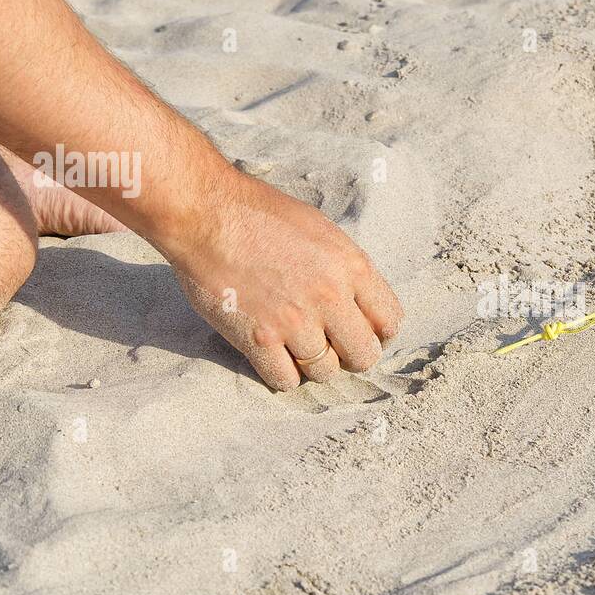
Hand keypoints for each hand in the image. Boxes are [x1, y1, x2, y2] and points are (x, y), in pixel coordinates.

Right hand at [163, 173, 402, 389]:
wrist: (206, 213)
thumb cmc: (260, 214)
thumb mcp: (321, 230)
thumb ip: (344, 268)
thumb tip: (358, 302)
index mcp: (351, 267)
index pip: (389, 320)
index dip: (378, 332)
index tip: (363, 332)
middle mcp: (330, 297)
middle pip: (363, 355)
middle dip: (350, 355)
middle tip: (332, 346)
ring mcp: (295, 321)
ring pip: (324, 372)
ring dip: (313, 365)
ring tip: (296, 346)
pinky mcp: (259, 339)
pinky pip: (285, 380)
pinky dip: (281, 374)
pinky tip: (273, 356)